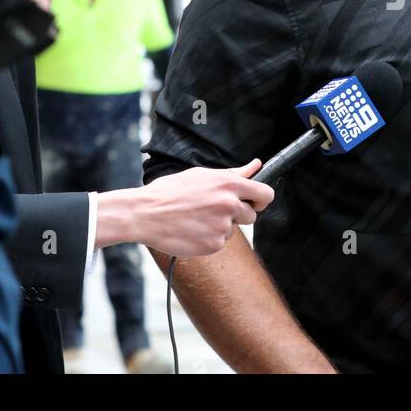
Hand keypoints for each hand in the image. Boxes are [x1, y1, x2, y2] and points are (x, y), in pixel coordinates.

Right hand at [105, 159, 274, 256]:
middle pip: (251, 215)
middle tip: (212, 210)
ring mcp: (222, 226)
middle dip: (237, 215)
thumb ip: (234, 174)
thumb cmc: (170, 192)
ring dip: (220, 226)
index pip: (265, 194)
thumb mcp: (202, 175)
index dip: (261, 199)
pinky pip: (220, 242)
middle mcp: (229, 205)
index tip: (254, 202)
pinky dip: (209, 239)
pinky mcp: (214, 245)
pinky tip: (192, 230)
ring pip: (233, 229)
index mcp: (228, 184)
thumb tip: (256, 166)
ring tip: (196, 218)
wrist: (144, 214)